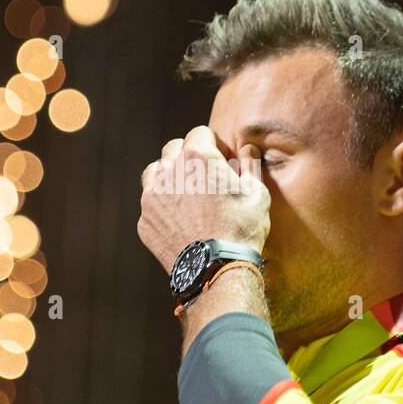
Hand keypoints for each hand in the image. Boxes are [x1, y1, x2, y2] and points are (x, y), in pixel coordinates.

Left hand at [138, 125, 270, 272]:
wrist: (215, 270)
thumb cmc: (241, 229)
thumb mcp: (257, 193)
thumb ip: (249, 165)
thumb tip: (247, 149)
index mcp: (198, 157)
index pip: (200, 133)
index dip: (214, 144)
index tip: (222, 159)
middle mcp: (169, 171)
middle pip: (174, 149)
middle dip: (189, 156)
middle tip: (205, 176)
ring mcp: (152, 197)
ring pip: (156, 172)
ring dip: (170, 176)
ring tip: (187, 193)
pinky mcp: (145, 220)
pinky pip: (152, 203)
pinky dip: (163, 205)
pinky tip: (180, 219)